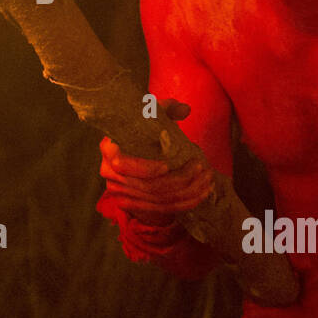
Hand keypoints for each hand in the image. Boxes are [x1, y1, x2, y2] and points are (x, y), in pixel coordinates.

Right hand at [97, 99, 212, 226]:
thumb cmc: (140, 129)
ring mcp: (121, 193)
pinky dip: (185, 203)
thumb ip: (165, 109)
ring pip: (158, 200)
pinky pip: (162, 208)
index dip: (144, 169)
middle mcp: (111, 174)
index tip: (166, 166)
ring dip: (187, 192)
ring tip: (207, 180)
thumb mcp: (149, 115)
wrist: (130, 150)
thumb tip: (184, 109)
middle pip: (147, 187)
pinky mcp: (135, 204)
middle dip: (179, 181)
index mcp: (110, 150)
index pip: (122, 165)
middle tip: (202, 169)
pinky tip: (202, 194)